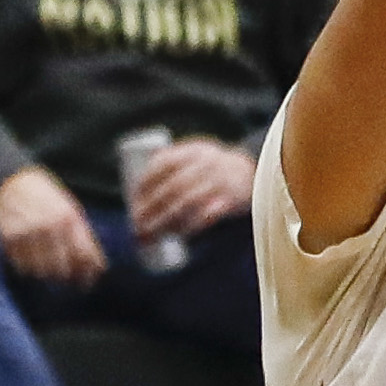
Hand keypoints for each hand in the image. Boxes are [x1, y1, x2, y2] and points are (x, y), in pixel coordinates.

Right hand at [0, 163, 106, 283]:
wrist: (11, 182)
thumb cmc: (47, 198)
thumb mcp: (71, 211)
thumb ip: (84, 239)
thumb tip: (98, 269)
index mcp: (68, 218)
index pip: (82, 256)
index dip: (86, 274)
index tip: (86, 283)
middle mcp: (48, 227)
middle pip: (60, 269)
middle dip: (64, 276)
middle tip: (62, 274)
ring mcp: (27, 233)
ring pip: (39, 272)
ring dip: (44, 272)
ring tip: (44, 262)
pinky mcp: (8, 238)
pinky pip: (21, 266)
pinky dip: (26, 266)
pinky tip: (28, 255)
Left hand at [128, 137, 255, 240]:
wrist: (252, 172)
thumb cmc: (211, 169)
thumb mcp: (193, 156)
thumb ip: (169, 165)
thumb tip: (134, 191)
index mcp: (194, 150)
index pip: (164, 163)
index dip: (146, 182)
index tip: (133, 199)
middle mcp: (207, 164)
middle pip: (174, 187)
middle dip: (152, 208)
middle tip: (137, 224)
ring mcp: (220, 182)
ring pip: (188, 202)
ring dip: (167, 220)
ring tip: (152, 234)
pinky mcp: (230, 201)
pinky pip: (207, 216)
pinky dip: (191, 227)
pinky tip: (178, 235)